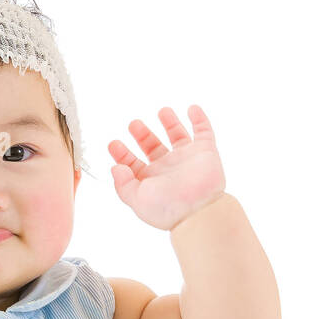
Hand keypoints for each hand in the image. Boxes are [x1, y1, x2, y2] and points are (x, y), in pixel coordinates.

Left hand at [108, 105, 226, 230]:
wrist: (197, 210)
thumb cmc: (167, 208)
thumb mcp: (136, 198)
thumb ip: (123, 184)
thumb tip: (115, 168)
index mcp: (150, 180)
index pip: (133, 164)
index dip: (122, 154)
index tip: (113, 143)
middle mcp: (168, 169)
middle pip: (153, 147)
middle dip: (143, 135)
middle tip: (133, 124)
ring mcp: (187, 159)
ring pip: (177, 136)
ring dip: (170, 123)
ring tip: (162, 111)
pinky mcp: (205, 152)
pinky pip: (204, 132)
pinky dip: (199, 119)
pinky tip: (192, 108)